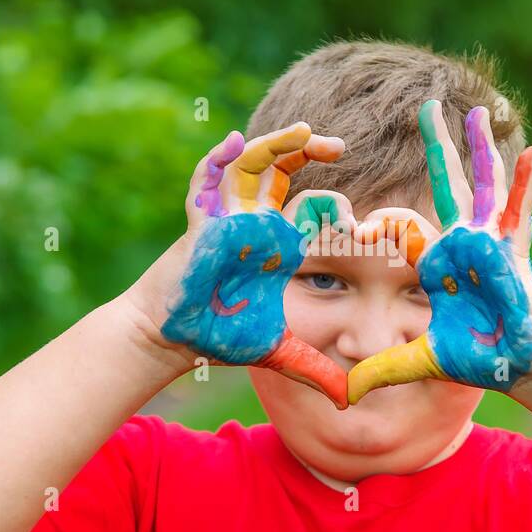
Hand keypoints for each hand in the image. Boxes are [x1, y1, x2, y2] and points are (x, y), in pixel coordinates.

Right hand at [133, 123, 352, 408]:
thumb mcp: (278, 353)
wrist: (172, 340)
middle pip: (281, 170)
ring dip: (273, 144)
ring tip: (301, 132)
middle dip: (306, 150)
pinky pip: (205, 181)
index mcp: (276, 244)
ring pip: (250, 166)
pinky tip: (232, 142)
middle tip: (336, 144)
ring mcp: (226, 217)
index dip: (332, 200)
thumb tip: (349, 399)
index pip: (308, 205)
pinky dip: (216, 158)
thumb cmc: (220, 338)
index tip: (359, 212)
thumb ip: (313, 371)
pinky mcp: (200, 222)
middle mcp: (253, 222)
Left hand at [346, 100, 531, 404]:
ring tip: (478, 110)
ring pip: (484, 185)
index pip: (400, 227)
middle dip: (437, 145)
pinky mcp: (518, 252)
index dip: (378, 225)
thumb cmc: (482, 358)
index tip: (356, 227)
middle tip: (426, 107)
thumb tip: (344, 396)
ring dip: (481, 148)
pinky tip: (531, 151)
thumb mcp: (424, 361)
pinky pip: (521, 210)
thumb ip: (385, 370)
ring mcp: (493, 243)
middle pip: (445, 183)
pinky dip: (525, 182)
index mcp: (436, 261)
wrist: (527, 367)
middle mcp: (462, 243)